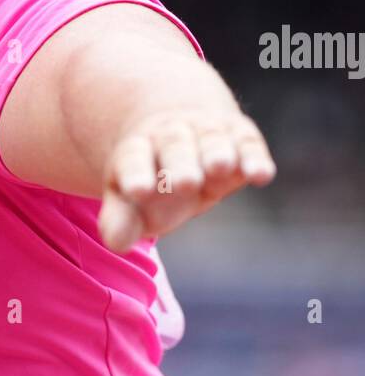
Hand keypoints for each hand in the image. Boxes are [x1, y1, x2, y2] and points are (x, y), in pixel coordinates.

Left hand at [98, 107, 276, 252]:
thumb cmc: (153, 180)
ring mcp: (207, 133)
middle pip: (173, 147)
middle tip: (183, 183)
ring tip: (218, 167)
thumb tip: (114, 242)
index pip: (132, 159)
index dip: (134, 174)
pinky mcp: (241, 137)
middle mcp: (171, 135)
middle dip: (179, 164)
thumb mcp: (130, 202)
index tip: (135, 190)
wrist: (183, 133)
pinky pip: (248, 145)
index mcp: (136, 150)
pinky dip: (255, 159)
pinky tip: (261, 175)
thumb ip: (120, 220)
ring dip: (216, 153)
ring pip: (210, 140)